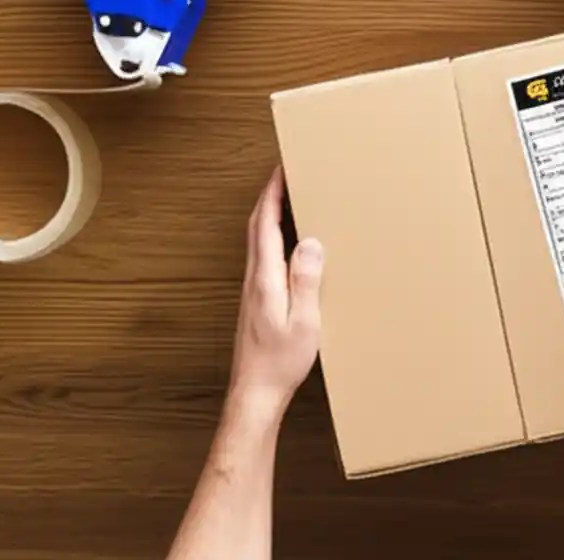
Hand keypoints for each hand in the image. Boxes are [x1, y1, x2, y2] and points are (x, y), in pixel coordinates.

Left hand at [229, 167, 324, 418]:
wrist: (255, 393)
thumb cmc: (280, 362)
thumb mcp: (304, 321)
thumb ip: (306, 280)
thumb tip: (311, 241)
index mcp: (265, 278)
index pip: (265, 224)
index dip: (272, 193)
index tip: (282, 169)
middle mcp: (254, 280)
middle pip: (256, 227)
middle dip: (269, 197)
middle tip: (285, 176)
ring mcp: (252, 291)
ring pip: (257, 242)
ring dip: (269, 216)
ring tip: (287, 201)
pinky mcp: (255, 302)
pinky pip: (262, 258)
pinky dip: (272, 239)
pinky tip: (286, 246)